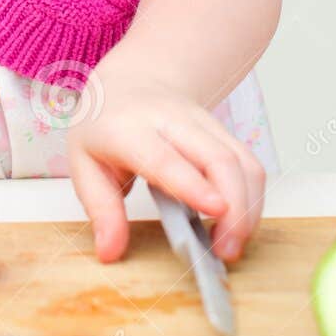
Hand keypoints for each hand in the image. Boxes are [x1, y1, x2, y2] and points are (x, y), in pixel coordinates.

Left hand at [65, 67, 264, 264]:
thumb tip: (110, 252)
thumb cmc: (105, 125)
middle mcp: (170, 120)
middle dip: (233, 205)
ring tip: (233, 244)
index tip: (215, 210)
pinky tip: (240, 224)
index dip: (192, 184)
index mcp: (128, 129)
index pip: (164, 157)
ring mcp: (202, 121)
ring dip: (247, 206)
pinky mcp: (222, 131)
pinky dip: (252, 196)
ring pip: (240, 159)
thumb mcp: (83, 164)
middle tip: (226, 251)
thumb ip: (101, 209)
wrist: (130, 82)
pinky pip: (248, 162)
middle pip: (216, 157)